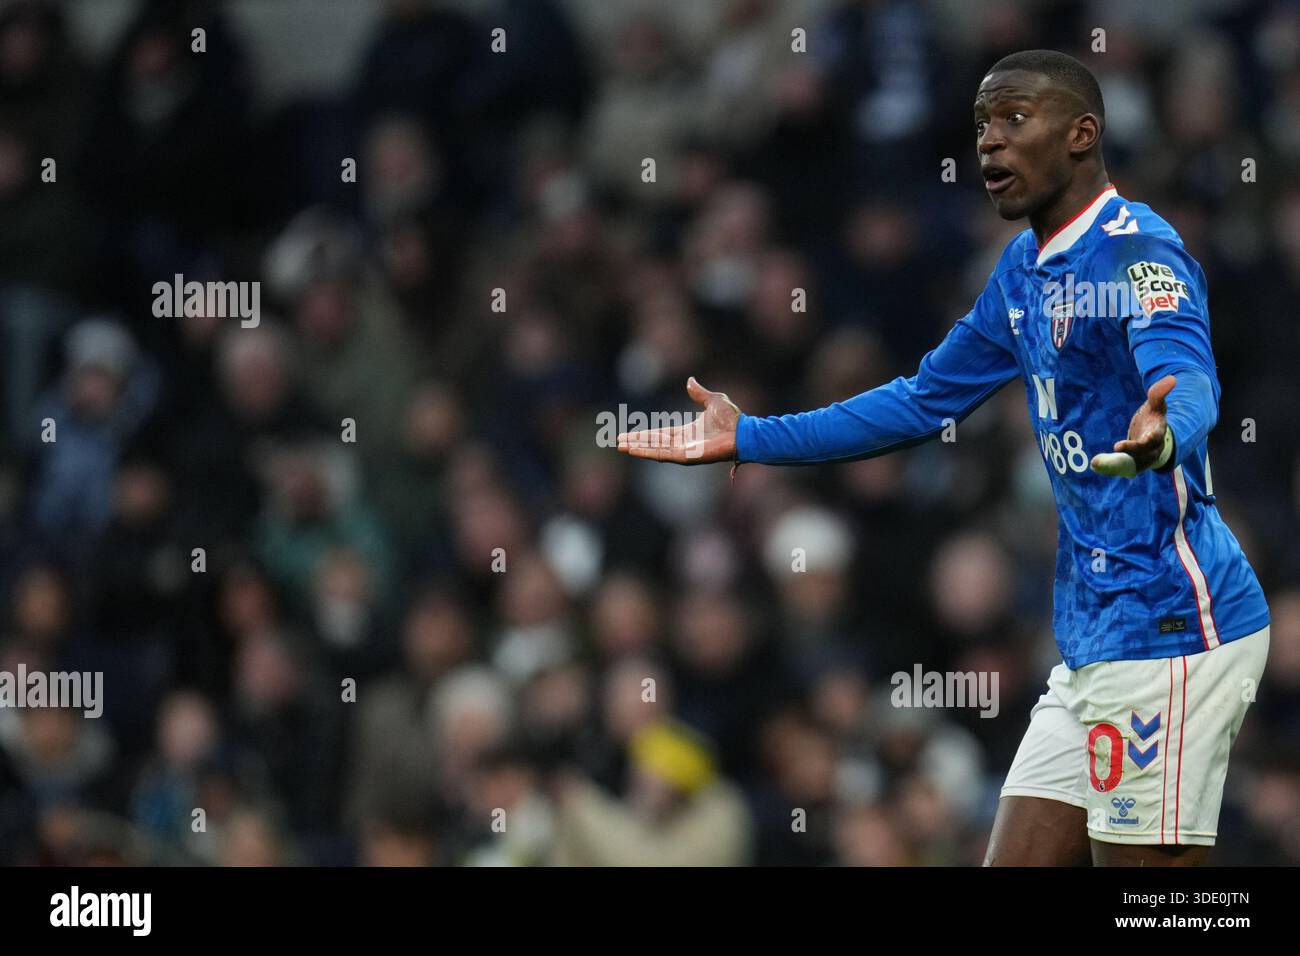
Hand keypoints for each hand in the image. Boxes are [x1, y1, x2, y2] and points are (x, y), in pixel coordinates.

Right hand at [616, 377, 741, 463]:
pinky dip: (648, 451)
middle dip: (636, 442)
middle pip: (654, 443)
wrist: (743, 431)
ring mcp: (684, 451)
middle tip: (618, 442)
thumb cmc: (732, 419)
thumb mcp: (713, 400)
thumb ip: (699, 393)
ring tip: (621, 446)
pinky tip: (635, 449)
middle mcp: (683, 443)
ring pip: (655, 449)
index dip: (645, 434)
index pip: (660, 434)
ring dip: (638, 447)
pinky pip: (663, 454)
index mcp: (687, 432)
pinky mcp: (686, 456)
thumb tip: (689, 380)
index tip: (629, 434)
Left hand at [1090, 374, 1175, 478]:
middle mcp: (1150, 450)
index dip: (1149, 439)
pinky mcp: (1131, 464)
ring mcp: (1141, 459)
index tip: (1146, 437)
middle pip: (1142, 453)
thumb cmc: (1153, 418)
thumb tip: (1172, 379)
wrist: (1152, 436)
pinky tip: (1095, 465)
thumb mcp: (1156, 406)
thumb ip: (1159, 394)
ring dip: (1114, 465)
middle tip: (1117, 446)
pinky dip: (1109, 468)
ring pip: (1131, 465)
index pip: (1154, 438)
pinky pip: (1121, 468)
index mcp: (1157, 434)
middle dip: (1131, 451)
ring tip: (1096, 463)